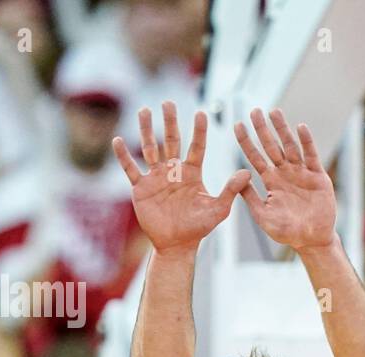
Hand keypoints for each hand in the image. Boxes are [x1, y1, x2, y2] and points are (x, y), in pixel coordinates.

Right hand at [112, 102, 251, 255]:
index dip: (199, 131)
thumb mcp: (218, 209)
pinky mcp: (141, 187)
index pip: (196, 146)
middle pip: (172, 141)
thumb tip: (247, 171)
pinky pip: (131, 168)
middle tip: (169, 102)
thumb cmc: (199, 228)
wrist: (177, 245)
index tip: (201, 113)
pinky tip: (117, 140)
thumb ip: (231, 190)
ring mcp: (156, 177)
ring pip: (150, 148)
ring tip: (144, 111)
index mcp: (192, 173)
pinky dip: (123, 156)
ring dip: (147, 130)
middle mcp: (174, 170)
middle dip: (170, 121)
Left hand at [234, 109, 337, 251]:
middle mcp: (285, 173)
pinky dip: (307, 142)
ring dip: (282, 129)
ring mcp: (301, 173)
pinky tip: (301, 127)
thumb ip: (250, 198)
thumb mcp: (263, 216)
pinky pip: (311, 156)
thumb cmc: (287, 232)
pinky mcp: (318, 177)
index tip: (237, 125)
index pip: (256, 157)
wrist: (312, 240)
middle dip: (262, 129)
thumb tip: (238, 178)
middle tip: (254, 111)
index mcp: (271, 181)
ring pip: (290, 146)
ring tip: (274, 112)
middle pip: (271, 146)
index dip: (246, 141)